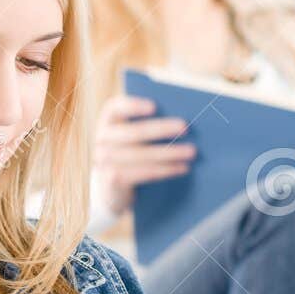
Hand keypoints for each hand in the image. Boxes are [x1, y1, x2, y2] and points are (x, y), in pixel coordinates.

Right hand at [92, 92, 196, 217]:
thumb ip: (147, 123)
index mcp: (108, 120)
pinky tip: (183, 167)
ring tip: (192, 151)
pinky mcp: (114, 178)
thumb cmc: (131, 151)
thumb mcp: (134, 136)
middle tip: (185, 127)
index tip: (154, 106)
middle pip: (134, 132)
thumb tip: (181, 117)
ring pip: (142, 155)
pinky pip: (145, 172)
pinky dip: (167, 169)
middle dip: (162, 129)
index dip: (133, 106)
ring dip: (170, 153)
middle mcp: (102, 138)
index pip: (115, 108)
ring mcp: (105, 160)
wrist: (114, 187)